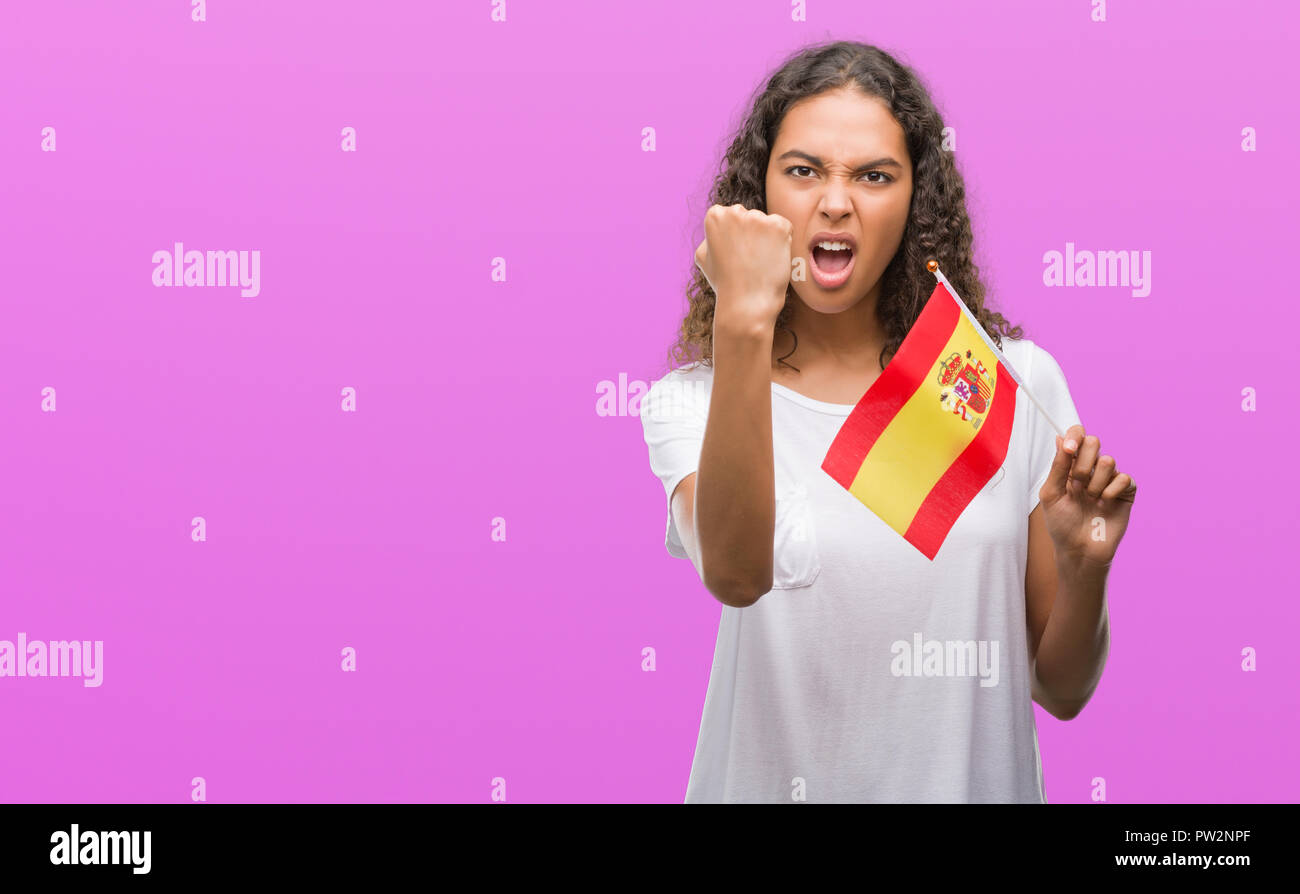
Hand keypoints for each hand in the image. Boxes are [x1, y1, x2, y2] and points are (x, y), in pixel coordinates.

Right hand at [694, 204, 792, 330]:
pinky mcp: (778, 226)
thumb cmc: (725, 283)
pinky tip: (772, 259)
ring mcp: (757, 218)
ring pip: (767, 223)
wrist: (746, 303)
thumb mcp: (703, 257)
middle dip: (752, 235)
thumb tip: (718, 226)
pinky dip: (783, 242)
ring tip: (759, 262)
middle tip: (747, 260)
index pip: (731, 215)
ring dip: (767, 239)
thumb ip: (709, 237)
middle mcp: (735, 212)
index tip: (734, 255)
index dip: (735, 237)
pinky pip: (785, 228)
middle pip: (750, 216)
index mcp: (715, 215)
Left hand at [1039, 424, 1135, 568]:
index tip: (1070, 449)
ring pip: (1109, 461)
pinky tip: (1104, 504)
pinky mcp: (1125, 492)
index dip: (1076, 436)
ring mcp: (1108, 480)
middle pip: (1094, 442)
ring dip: (1096, 482)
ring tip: (1090, 499)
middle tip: (1077, 485)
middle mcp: (1090, 469)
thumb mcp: (1051, 494)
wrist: (1079, 550)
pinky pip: (1124, 478)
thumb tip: (1060, 437)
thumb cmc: (1061, 524)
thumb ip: (1058, 466)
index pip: (1077, 436)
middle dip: (1084, 462)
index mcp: (1070, 466)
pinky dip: (1111, 490)